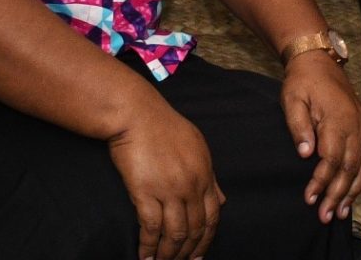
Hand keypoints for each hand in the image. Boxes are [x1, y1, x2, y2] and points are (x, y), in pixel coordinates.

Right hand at [108, 108, 223, 259]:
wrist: (137, 115)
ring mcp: (169, 190)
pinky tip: (144, 256)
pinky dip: (148, 246)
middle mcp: (191, 185)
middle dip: (187, 252)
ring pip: (174, 234)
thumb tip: (222, 200)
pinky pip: (151, 228)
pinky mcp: (146, 192)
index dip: (206, 240)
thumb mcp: (197, 147)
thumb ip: (210, 176)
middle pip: (194, 229)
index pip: (213, 216)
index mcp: (206, 175)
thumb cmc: (165, 127)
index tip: (199, 255)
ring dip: (169, 255)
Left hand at [281, 51, 360, 222]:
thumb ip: (298, 126)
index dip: (321, 181)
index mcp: (336, 120)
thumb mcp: (293, 99)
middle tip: (324, 216)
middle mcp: (354, 126)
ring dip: (352, 192)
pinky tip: (353, 194)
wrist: (320, 61)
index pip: (332, 158)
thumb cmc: (303, 82)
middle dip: (337, 194)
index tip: (309, 198)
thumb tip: (305, 153)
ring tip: (340, 213)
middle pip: (349, 168)